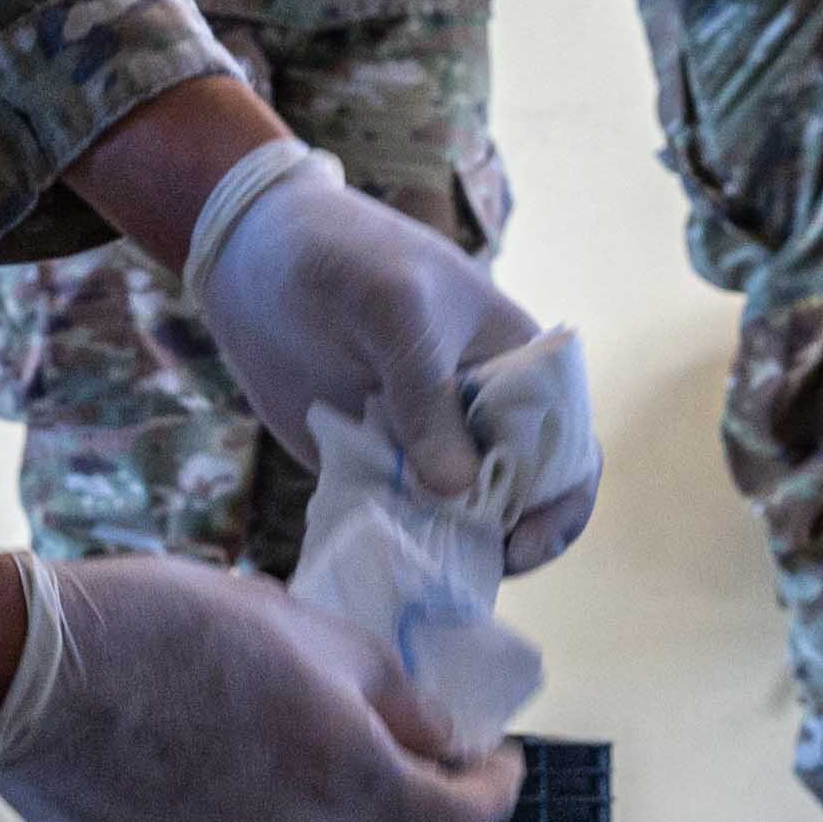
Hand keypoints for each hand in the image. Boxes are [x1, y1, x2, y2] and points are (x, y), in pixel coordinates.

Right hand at [0, 550, 524, 821]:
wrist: (29, 675)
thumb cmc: (173, 627)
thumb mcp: (308, 629)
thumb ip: (391, 695)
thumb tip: (437, 736)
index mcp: (357, 787)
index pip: (467, 820)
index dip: (495, 788)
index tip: (496, 756)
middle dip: (403, 785)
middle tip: (385, 729)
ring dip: (322, 803)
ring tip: (272, 729)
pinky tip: (205, 762)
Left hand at [186, 142, 592, 548]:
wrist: (254, 254)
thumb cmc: (348, 259)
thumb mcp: (396, 311)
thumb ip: (427, 396)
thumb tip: (457, 491)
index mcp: (518, 372)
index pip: (569, 452)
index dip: (561, 505)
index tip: (521, 541)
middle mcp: (479, 417)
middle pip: (516, 502)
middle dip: (499, 541)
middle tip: (459, 563)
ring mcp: (423, 445)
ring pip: (454, 521)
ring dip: (442, 549)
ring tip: (412, 567)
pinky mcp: (368, 465)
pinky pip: (392, 519)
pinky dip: (388, 543)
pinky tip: (369, 554)